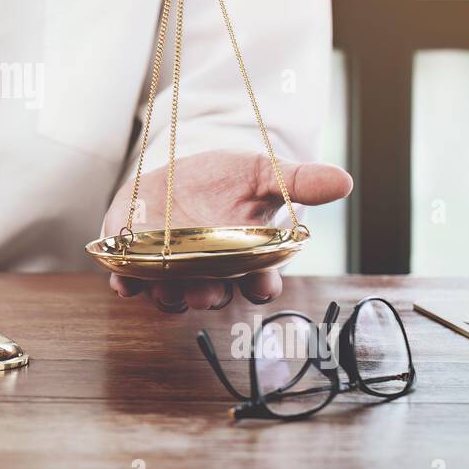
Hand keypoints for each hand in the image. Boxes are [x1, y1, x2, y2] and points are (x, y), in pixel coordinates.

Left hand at [101, 149, 351, 312]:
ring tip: (165, 284)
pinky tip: (124, 282)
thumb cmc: (227, 179)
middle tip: (207, 291)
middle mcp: (209, 274)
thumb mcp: (260, 172)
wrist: (179, 172)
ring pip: (171, 296)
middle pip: (212, 296)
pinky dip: (126, 284)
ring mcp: (171, 272)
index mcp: (244, 261)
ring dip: (169, 294)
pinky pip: (130, 282)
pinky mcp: (136, 263)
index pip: (258, 285)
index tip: (262, 283)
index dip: (261, 288)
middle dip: (210, 296)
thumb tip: (344, 180)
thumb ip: (298, 180)